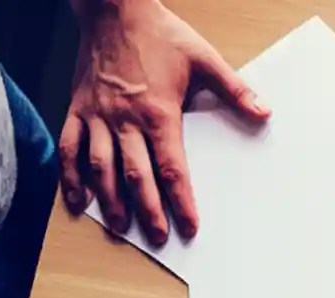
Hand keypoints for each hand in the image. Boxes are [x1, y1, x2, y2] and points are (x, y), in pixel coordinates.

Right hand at [60, 0, 270, 240]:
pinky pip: (69, 147)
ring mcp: (97, 115)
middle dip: (148, 210)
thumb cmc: (160, 35)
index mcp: (157, 113)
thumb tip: (265, 113)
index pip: (171, 168)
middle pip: (135, 175)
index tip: (189, 225)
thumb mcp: (205, 59)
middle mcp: (123, 120)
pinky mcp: (77, 108)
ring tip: (119, 226)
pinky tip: (78, 200)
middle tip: (157, 237)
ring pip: (100, 167)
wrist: (114, 9)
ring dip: (109, 200)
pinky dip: (71, 176)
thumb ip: (235, 90)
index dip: (181, 200)